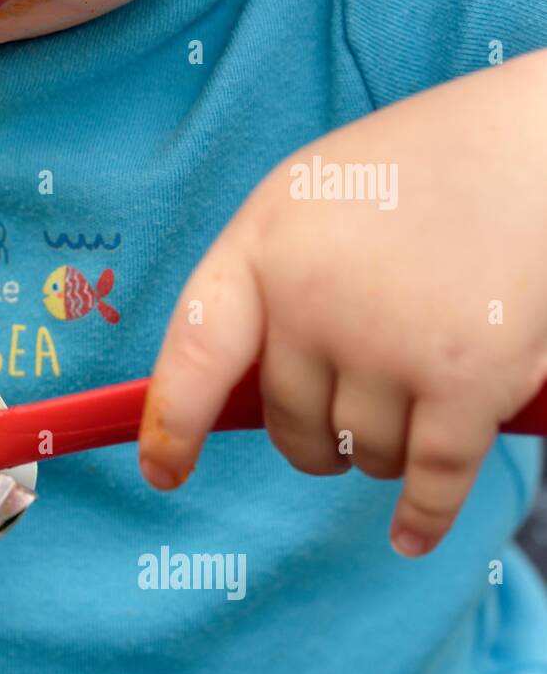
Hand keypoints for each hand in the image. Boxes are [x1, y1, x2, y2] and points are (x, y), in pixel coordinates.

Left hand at [139, 51, 546, 556]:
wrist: (535, 141)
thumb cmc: (413, 171)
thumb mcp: (303, 202)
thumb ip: (262, 287)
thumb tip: (233, 391)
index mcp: (261, 251)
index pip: (193, 358)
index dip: (173, 425)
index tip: (165, 471)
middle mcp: (313, 302)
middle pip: (289, 423)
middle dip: (312, 435)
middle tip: (345, 410)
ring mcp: (389, 344)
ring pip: (360, 452)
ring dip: (380, 447)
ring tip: (412, 394)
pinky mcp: (469, 379)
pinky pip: (431, 477)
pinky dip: (422, 513)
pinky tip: (410, 532)